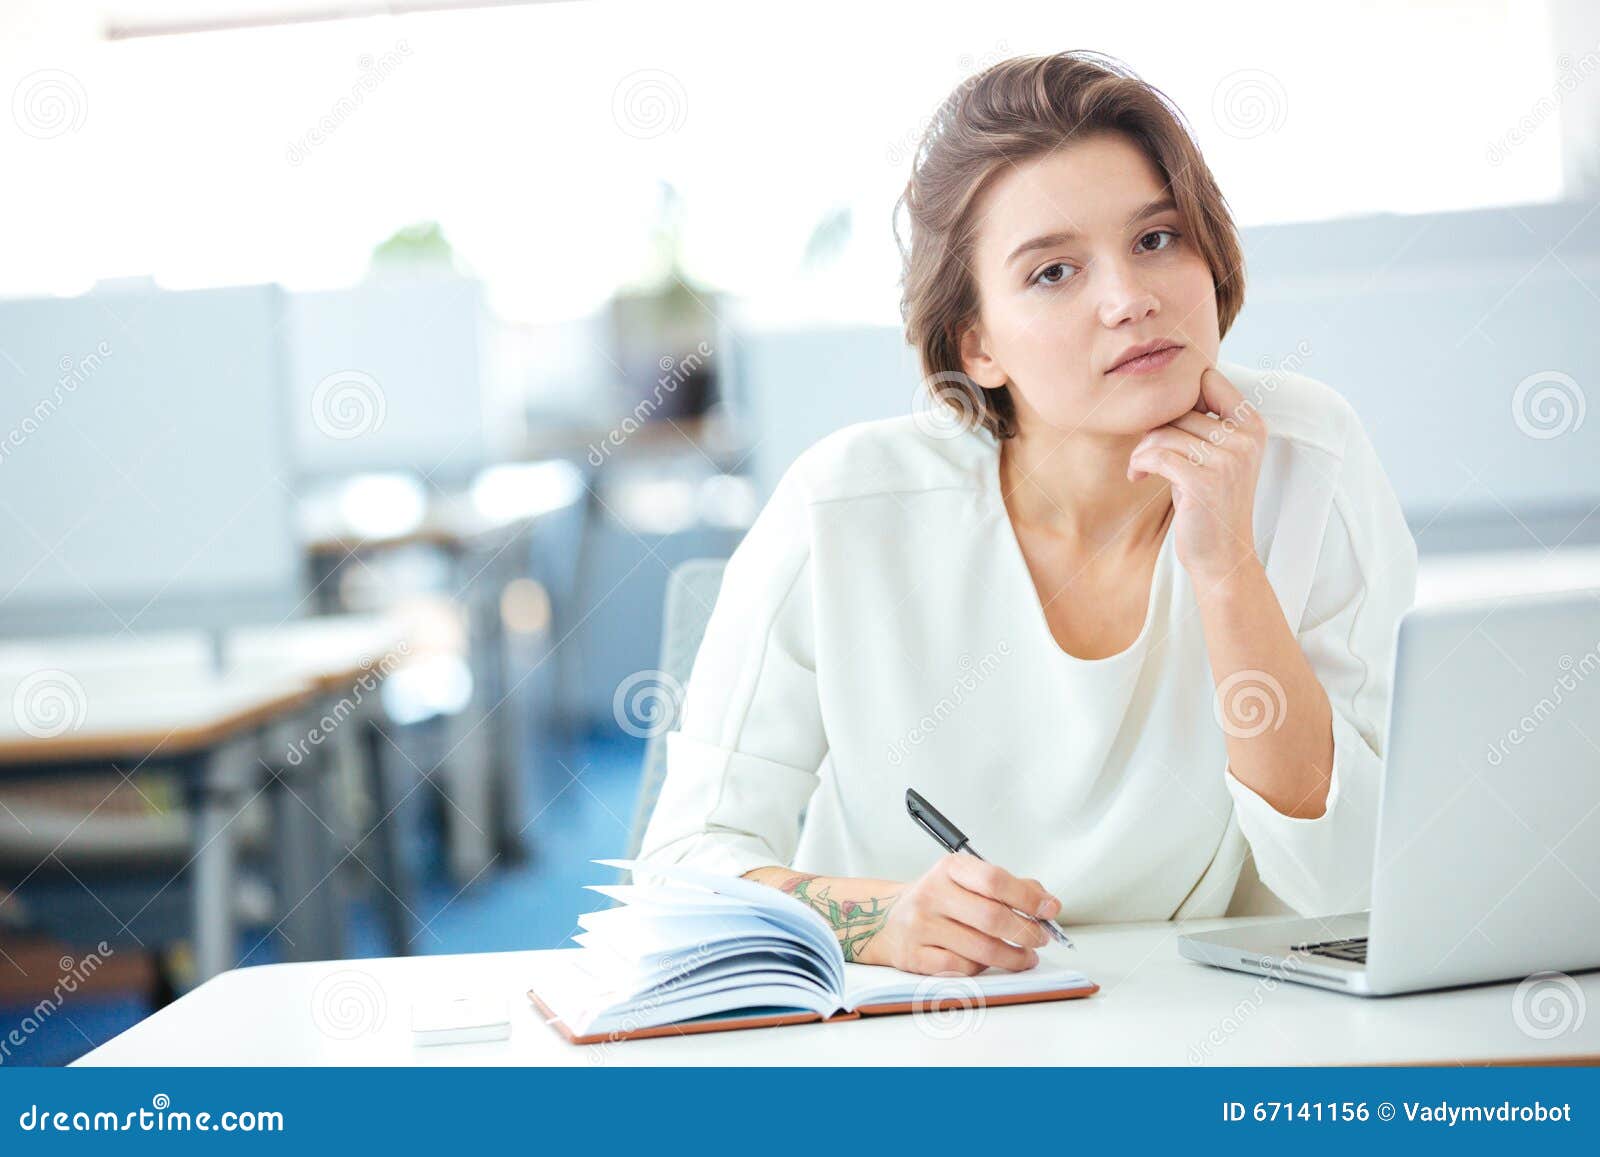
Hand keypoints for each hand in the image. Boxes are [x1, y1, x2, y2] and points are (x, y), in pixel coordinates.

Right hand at [857, 854, 1061, 975]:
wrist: (885, 919)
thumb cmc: (937, 901)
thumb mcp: (966, 881)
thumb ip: (1008, 887)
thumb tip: (1046, 901)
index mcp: (949, 869)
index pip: (995, 880)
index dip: (1029, 898)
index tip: (1050, 909)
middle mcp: (932, 894)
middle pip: (991, 918)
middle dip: (1026, 932)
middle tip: (1040, 938)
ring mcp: (921, 926)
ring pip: (980, 949)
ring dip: (1012, 957)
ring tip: (1024, 956)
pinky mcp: (915, 956)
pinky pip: (961, 969)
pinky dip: (982, 969)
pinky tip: (988, 963)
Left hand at [1127, 365, 1266, 585]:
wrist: (1222, 556)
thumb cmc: (1210, 504)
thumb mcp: (1215, 457)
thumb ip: (1201, 424)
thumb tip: (1158, 393)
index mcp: (1252, 425)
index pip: (1209, 379)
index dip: (1179, 396)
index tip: (1165, 422)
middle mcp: (1245, 438)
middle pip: (1179, 409)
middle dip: (1153, 430)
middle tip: (1145, 454)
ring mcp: (1228, 460)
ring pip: (1164, 433)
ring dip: (1142, 451)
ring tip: (1140, 469)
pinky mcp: (1205, 482)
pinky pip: (1157, 456)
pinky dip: (1139, 464)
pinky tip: (1137, 477)